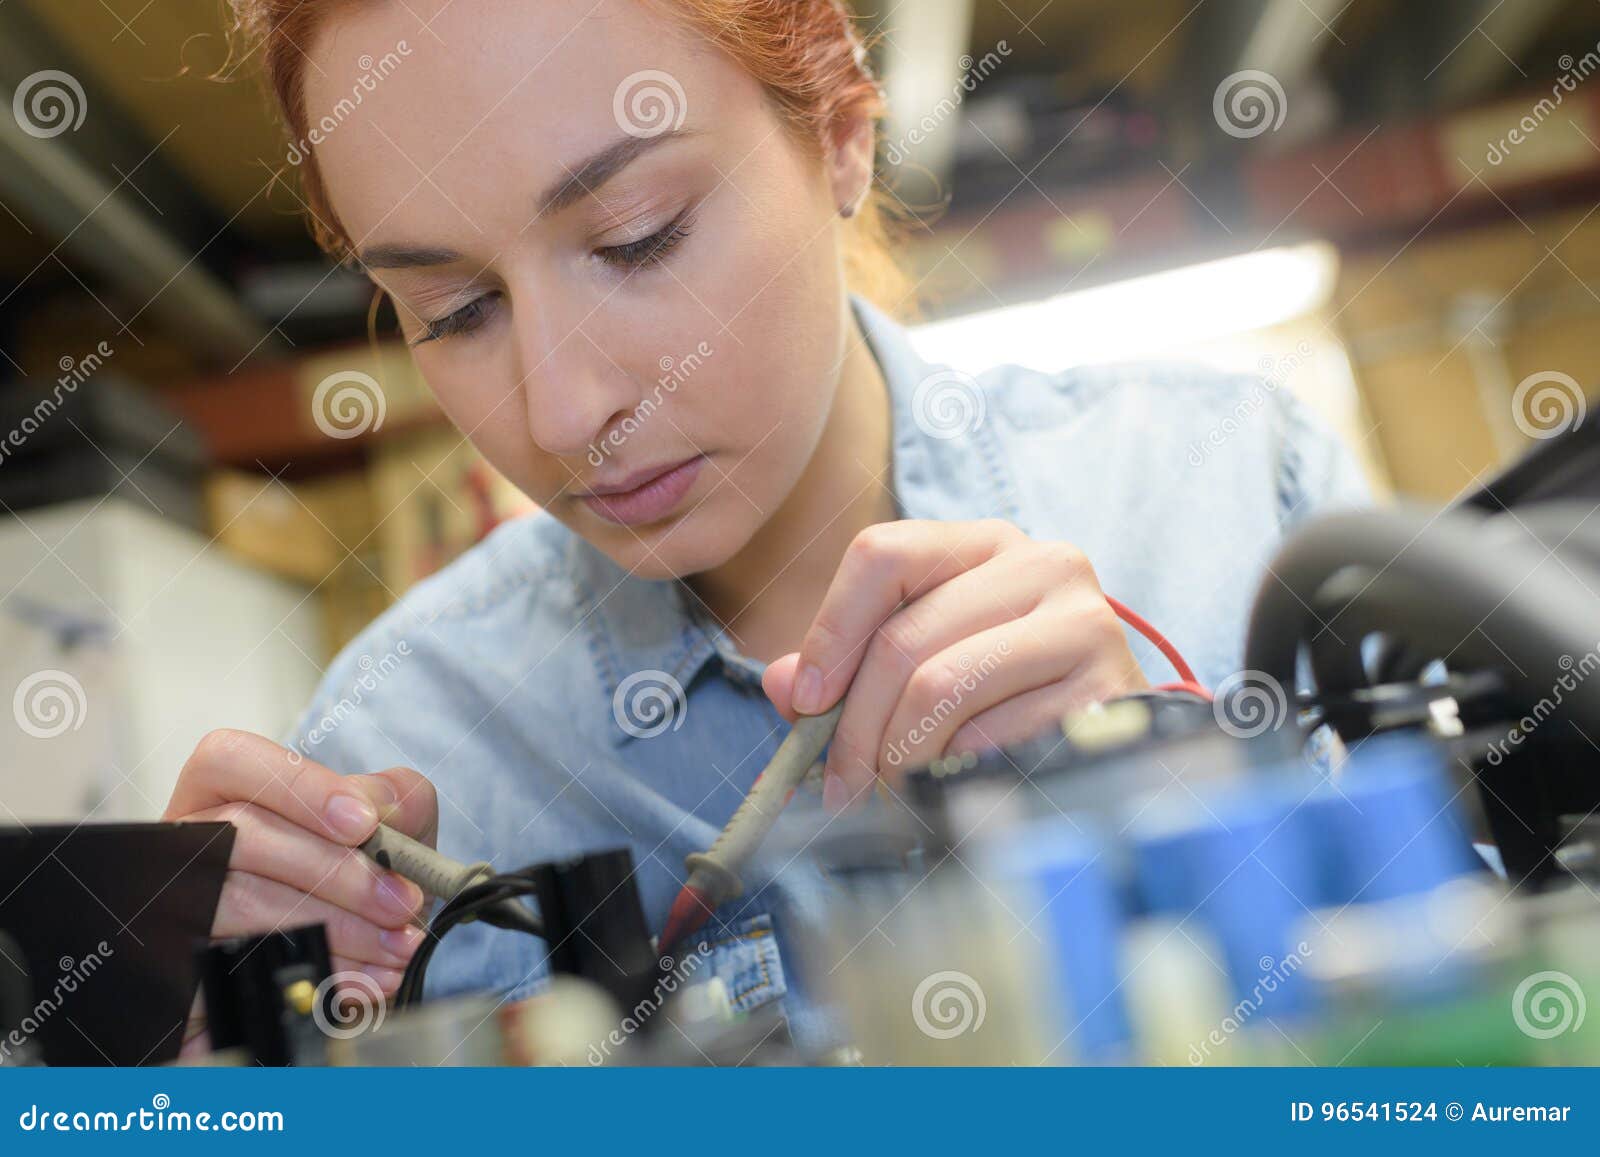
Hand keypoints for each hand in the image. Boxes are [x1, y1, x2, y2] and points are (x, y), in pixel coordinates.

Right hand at [162, 730, 436, 1053]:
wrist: (337, 976)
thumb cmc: (355, 887)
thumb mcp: (387, 832)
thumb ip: (396, 801)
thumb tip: (382, 803)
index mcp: (221, 793)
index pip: (231, 760)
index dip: (299, 786)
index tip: (364, 823)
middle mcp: (185, 845)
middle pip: (242, 833)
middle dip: (336, 871)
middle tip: (401, 902)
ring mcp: (171, 909)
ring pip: (240, 903)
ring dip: (334, 928)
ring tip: (395, 945)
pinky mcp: (177, 978)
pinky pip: (240, 971)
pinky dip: (316, 974)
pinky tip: (365, 980)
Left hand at [762, 519, 1148, 810]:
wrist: (1122, 744)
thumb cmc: (1009, 700)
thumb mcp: (924, 666)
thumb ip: (847, 672)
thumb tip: (779, 682)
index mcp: (984, 544)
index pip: (883, 554)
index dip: (831, 630)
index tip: (807, 700)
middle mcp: (1041, 562)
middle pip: (904, 635)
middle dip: (855, 726)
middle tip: (841, 784)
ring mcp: (1082, 620)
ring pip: (942, 686)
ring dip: (899, 758)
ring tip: (891, 793)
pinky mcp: (1108, 685)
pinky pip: (995, 736)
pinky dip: (957, 776)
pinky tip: (955, 791)